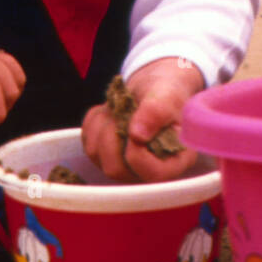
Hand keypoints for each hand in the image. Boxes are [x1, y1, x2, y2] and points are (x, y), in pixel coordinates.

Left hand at [82, 58, 203, 182]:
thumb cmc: (168, 93)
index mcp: (174, 161)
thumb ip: (156, 112)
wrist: (154, 86)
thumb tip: (137, 135)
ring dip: (103, 124)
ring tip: (120, 108)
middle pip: (116, 169)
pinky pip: (87, 140)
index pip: (152, 175)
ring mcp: (125, 165)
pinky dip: (94, 120)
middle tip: (124, 111)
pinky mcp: (105, 154)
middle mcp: (148, 170)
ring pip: (96, 154)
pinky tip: (112, 111)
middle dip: (113, 135)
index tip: (135, 129)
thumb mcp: (168, 96)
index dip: (137, 154)